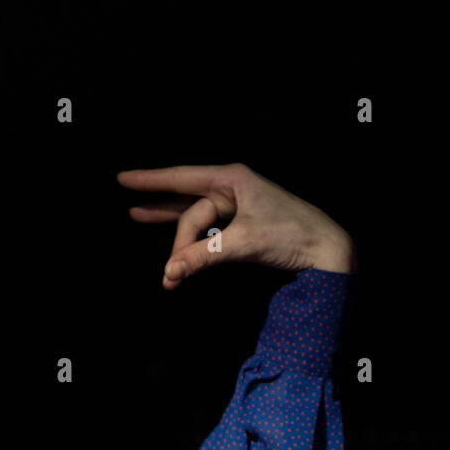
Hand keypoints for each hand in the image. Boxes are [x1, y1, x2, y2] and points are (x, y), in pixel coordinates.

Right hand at [117, 163, 356, 287]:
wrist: (327, 248)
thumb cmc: (291, 235)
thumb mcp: (244, 243)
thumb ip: (205, 256)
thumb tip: (172, 272)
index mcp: (232, 178)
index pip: (182, 178)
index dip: (151, 181)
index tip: (122, 179)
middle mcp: (232, 187)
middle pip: (190, 211)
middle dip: (175, 241)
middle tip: (163, 268)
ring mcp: (238, 207)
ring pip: (197, 223)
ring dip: (182, 247)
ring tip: (162, 265)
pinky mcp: (243, 226)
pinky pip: (210, 234)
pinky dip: (197, 248)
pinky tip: (182, 258)